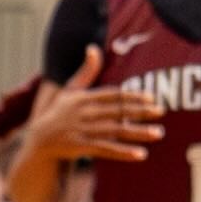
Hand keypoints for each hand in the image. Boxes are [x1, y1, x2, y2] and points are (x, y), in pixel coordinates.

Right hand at [19, 47, 165, 167]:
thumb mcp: (69, 89)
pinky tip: (140, 154)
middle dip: (141, 112)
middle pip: (117, 112)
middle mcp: (84, 113)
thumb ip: (86, 71)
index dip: (132, 96)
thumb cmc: (58, 112)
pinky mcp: (81, 147)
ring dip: (138, 133)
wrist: (39, 139)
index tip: (152, 98)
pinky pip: (106, 150)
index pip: (112, 95)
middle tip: (161, 112)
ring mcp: (82, 131)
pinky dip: (123, 152)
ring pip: (115, 131)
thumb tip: (93, 47)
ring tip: (158, 133)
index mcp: (83, 98)